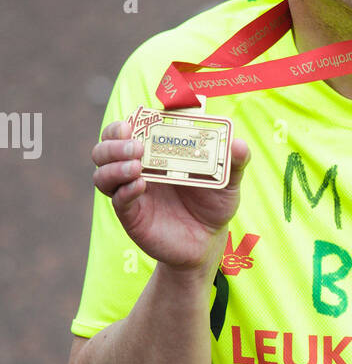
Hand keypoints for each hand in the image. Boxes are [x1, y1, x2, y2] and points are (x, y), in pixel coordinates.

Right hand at [91, 119, 249, 271]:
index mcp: (154, 153)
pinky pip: (118, 201)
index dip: (121, 125)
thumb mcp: (228, 182)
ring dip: (114, 166)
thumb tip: (238, 143)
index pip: (124, 131)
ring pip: (102, 174)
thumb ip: (235, 161)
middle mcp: (136, 169)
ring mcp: (131, 192)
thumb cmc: (213, 204)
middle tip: (137, 147)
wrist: (208, 241)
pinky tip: (140, 186)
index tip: (132, 122)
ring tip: (136, 166)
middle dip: (113, 143)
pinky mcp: (132, 216)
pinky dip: (124, 191)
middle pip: (104, 149)